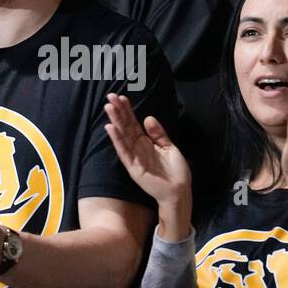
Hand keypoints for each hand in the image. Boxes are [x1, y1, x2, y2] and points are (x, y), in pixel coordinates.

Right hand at [103, 93, 191, 208]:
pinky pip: (124, 151)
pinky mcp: (133, 167)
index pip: (134, 124)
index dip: (128, 111)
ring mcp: (134, 158)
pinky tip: (111, 128)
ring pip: (123, 136)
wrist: (179, 190)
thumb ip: (158, 134)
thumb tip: (148, 118)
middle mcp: (137, 149)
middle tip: (110, 96)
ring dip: (115, 121)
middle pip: (126, 127)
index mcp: (145, 143)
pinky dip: (117, 140)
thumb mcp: (169, 147)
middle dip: (119, 112)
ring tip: (108, 107)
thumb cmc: (175, 171)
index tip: (121, 97)